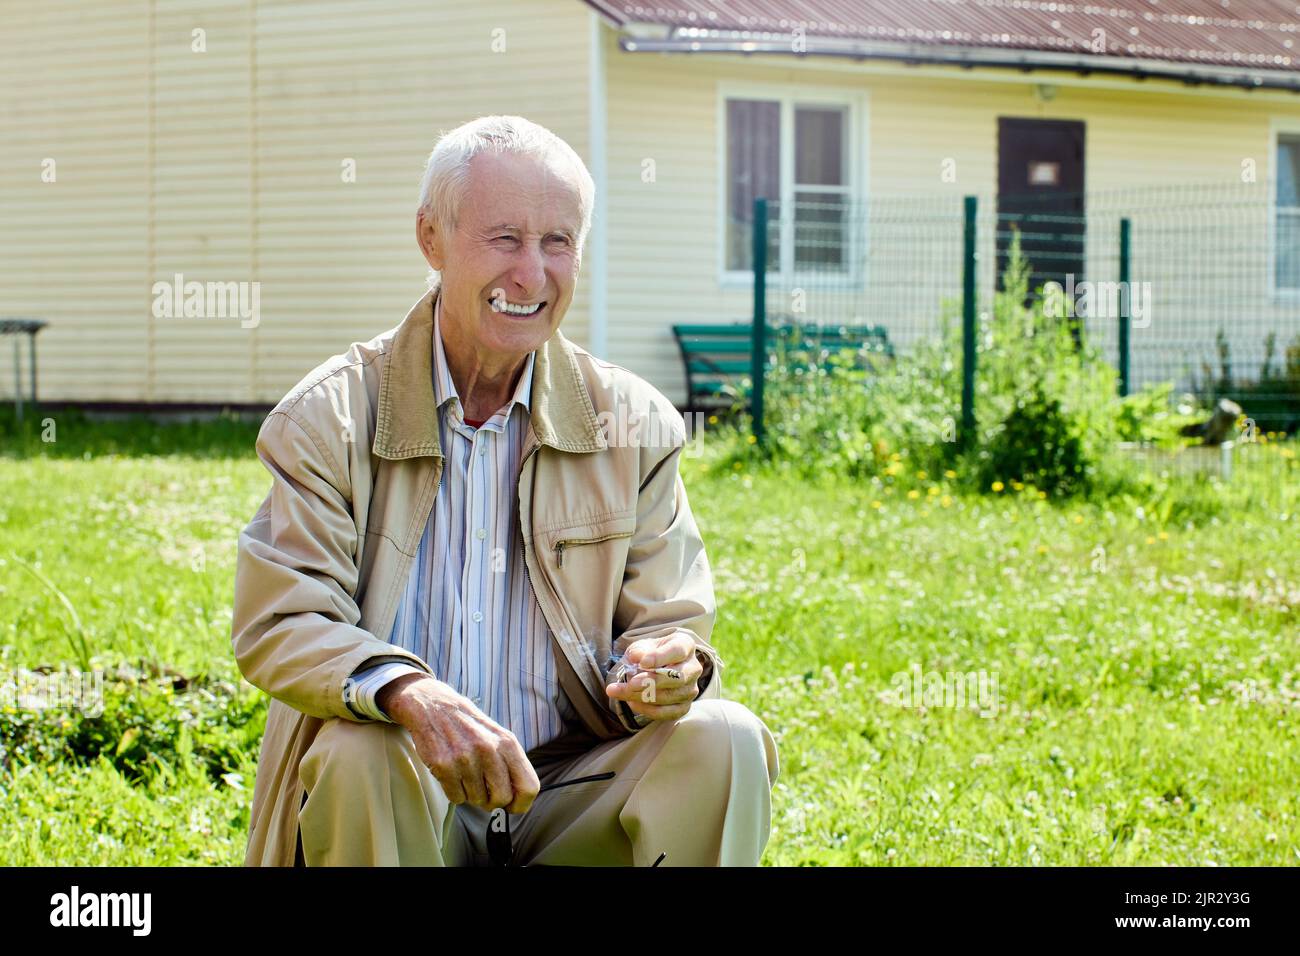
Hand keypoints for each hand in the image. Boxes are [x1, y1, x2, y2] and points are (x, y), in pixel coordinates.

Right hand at [378, 673, 539, 813]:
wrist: (433, 706)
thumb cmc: (468, 726)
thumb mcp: (497, 737)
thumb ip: (510, 765)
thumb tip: (519, 801)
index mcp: (507, 743)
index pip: (529, 787)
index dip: (522, 803)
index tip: (513, 806)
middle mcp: (489, 750)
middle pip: (502, 799)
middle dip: (493, 801)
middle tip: (484, 790)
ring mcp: (466, 758)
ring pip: (477, 800)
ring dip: (471, 793)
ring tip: (464, 773)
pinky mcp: (444, 766)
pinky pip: (456, 798)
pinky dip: (454, 792)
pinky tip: (452, 773)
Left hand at [604, 633, 702, 722]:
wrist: (653, 669)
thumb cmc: (649, 654)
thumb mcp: (641, 647)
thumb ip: (639, 651)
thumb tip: (636, 657)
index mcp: (685, 645)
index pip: (678, 650)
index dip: (661, 657)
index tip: (643, 663)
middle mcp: (693, 667)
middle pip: (678, 677)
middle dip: (652, 682)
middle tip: (631, 683)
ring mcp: (691, 689)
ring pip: (670, 696)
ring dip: (644, 696)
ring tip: (623, 692)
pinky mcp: (684, 706)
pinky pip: (667, 712)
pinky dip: (647, 709)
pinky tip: (632, 702)